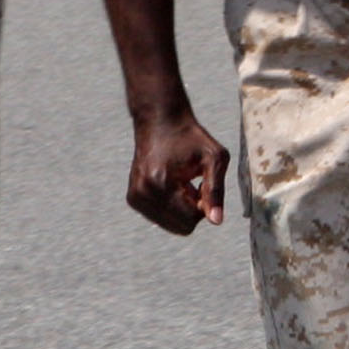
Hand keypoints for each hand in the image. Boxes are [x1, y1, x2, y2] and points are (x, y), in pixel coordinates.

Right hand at [129, 110, 229, 234]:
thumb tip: (216, 222)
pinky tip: (171, 184)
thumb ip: (216, 191)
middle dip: (193, 209)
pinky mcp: (132, 199)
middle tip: (194, 184)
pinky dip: (171, 206)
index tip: (203, 183)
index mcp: (161, 182)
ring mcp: (135, 197)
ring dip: (182, 208)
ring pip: (171, 225)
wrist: (160, 121)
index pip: (191, 219)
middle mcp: (142, 193)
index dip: (204, 204)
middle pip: (181, 226)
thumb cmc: (192, 138)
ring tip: (182, 182)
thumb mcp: (215, 158)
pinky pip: (160, 218)